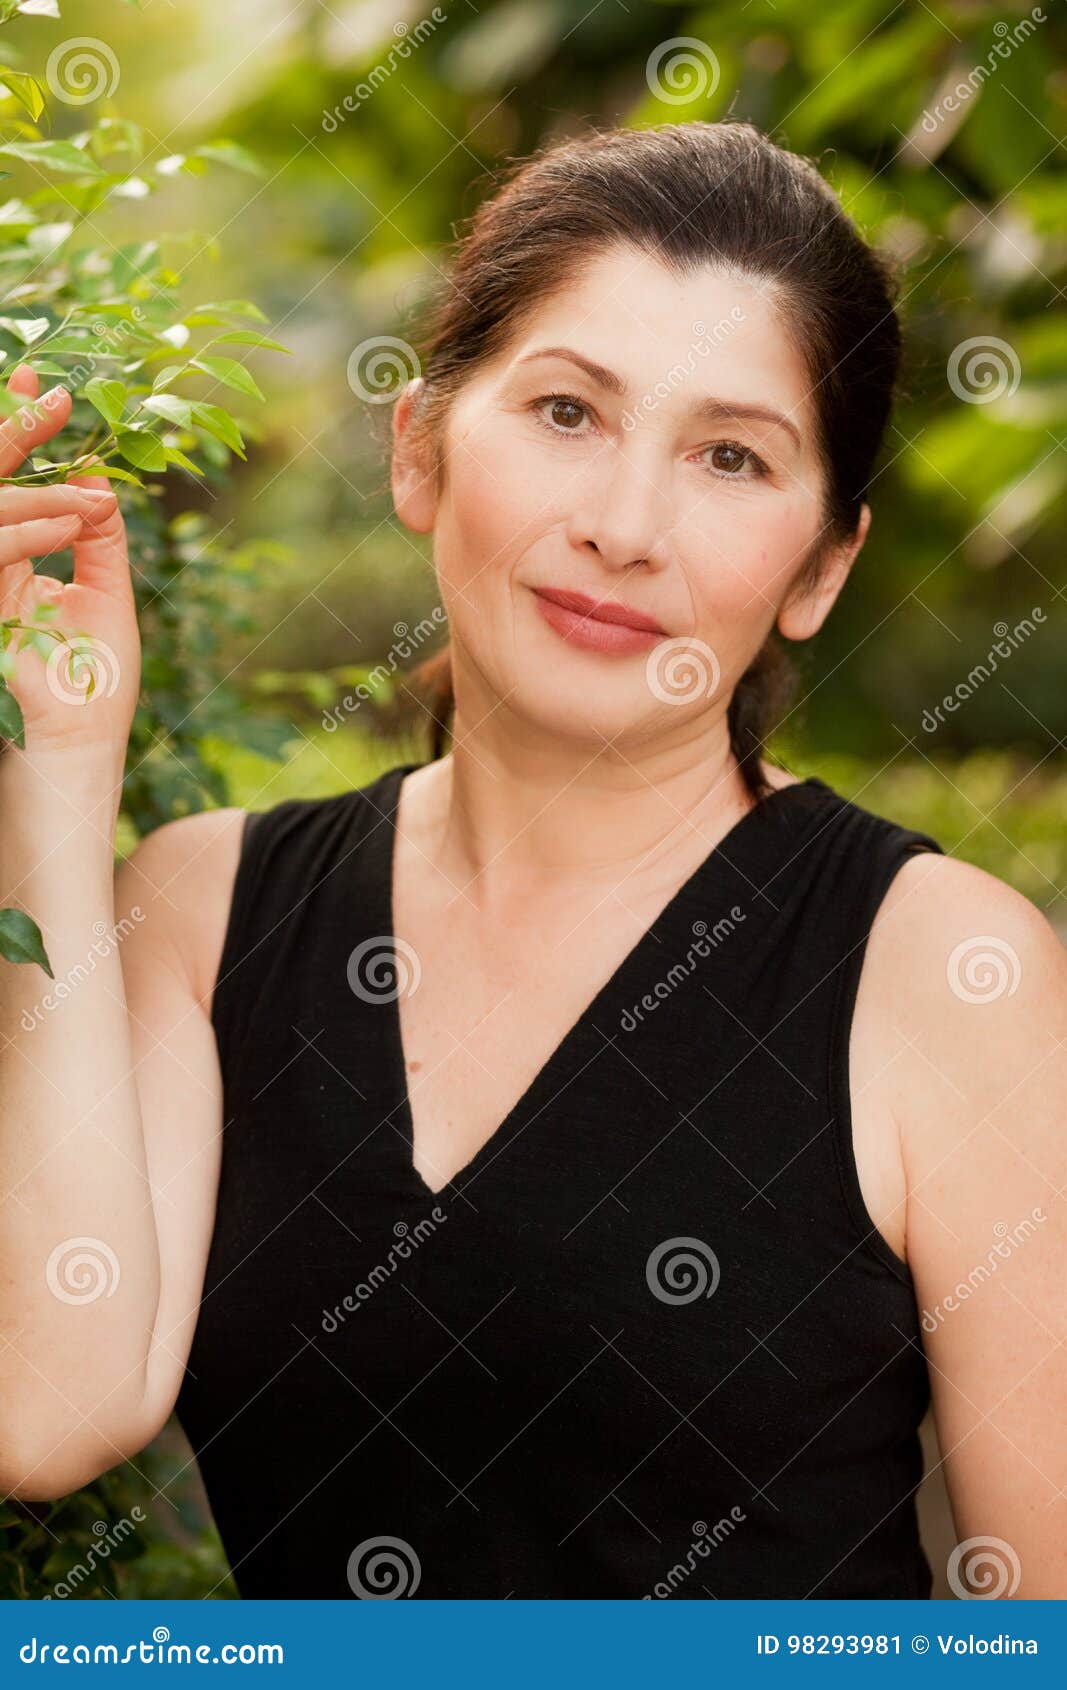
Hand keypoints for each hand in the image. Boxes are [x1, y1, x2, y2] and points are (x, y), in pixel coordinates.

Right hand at [0, 363, 139, 763]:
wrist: (78, 746)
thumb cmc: (93, 681)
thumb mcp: (106, 594)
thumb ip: (99, 538)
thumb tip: (98, 479)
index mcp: (10, 560)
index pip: (7, 482)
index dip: (18, 429)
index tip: (42, 383)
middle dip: (10, 429)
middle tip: (44, 388)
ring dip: (41, 494)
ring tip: (89, 492)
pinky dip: (33, 530)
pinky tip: (72, 520)